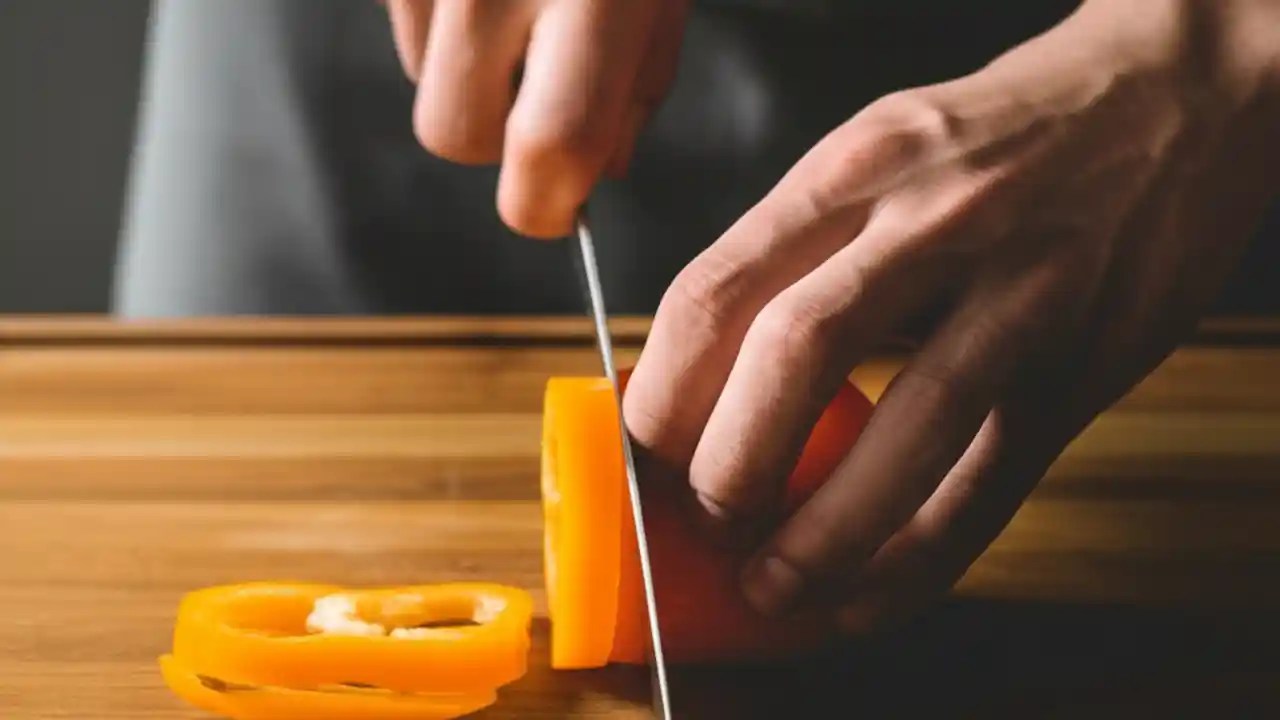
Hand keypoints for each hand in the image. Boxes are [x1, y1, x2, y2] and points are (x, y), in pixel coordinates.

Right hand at [382, 0, 688, 237]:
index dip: (547, 203)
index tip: (558, 212)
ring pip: (421, 82)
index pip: (550, 148)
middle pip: (456, 135)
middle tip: (538, 90)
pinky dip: (441, 23)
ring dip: (465, 74)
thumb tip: (592, 177)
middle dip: (493, 139)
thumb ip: (636, 88)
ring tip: (518, 10)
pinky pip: (403, 24)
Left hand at [624, 0, 1279, 631]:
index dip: (663, 390)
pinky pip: (990, 481)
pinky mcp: (1084, 360)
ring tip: (771, 585)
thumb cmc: (1010, 131)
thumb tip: (716, 368)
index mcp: (856, 163)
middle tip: (703, 516)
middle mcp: (932, 218)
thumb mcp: (885, 150)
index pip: (719, 287)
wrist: (1182, 90)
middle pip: (793, 354)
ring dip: (821, 532)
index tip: (642, 450)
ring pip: (904, 426)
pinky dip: (919, 558)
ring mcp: (1019, 289)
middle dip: (727, 463)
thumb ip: (805, 248)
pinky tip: (867, 597)